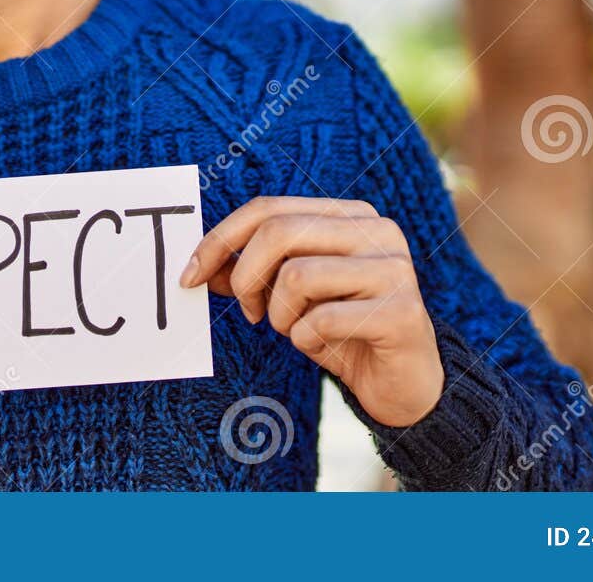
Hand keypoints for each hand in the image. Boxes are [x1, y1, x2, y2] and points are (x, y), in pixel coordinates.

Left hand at [179, 196, 443, 427]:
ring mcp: (394, 267)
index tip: (190, 276)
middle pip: (278, 232)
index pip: (268, 208)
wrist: (403, 383)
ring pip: (297, 275)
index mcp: (348, 214)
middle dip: (246, 278)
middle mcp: (377, 229)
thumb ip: (251, 274)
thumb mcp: (289, 297)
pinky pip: (322, 319)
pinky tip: (323, 346)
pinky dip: (306, 340)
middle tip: (249, 313)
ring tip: (297, 330)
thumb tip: (198, 265)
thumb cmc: (341, 330)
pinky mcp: (402, 310)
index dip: (220, 239)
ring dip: (280, 315)